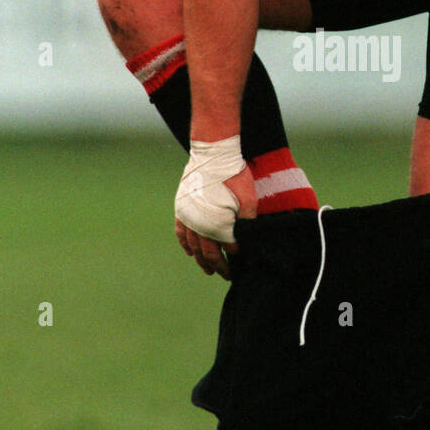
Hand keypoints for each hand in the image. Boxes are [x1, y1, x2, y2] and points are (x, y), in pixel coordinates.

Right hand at [175, 163, 257, 277]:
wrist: (212, 154)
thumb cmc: (233, 175)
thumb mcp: (248, 197)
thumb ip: (248, 219)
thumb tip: (247, 236)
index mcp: (218, 224)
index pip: (228, 247)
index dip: (235, 255)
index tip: (241, 260)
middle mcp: (200, 225)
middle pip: (209, 252)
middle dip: (219, 265)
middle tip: (226, 275)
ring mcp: (188, 218)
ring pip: (193, 246)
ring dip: (201, 260)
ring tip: (208, 270)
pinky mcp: (181, 209)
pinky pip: (181, 233)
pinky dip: (185, 245)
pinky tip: (190, 253)